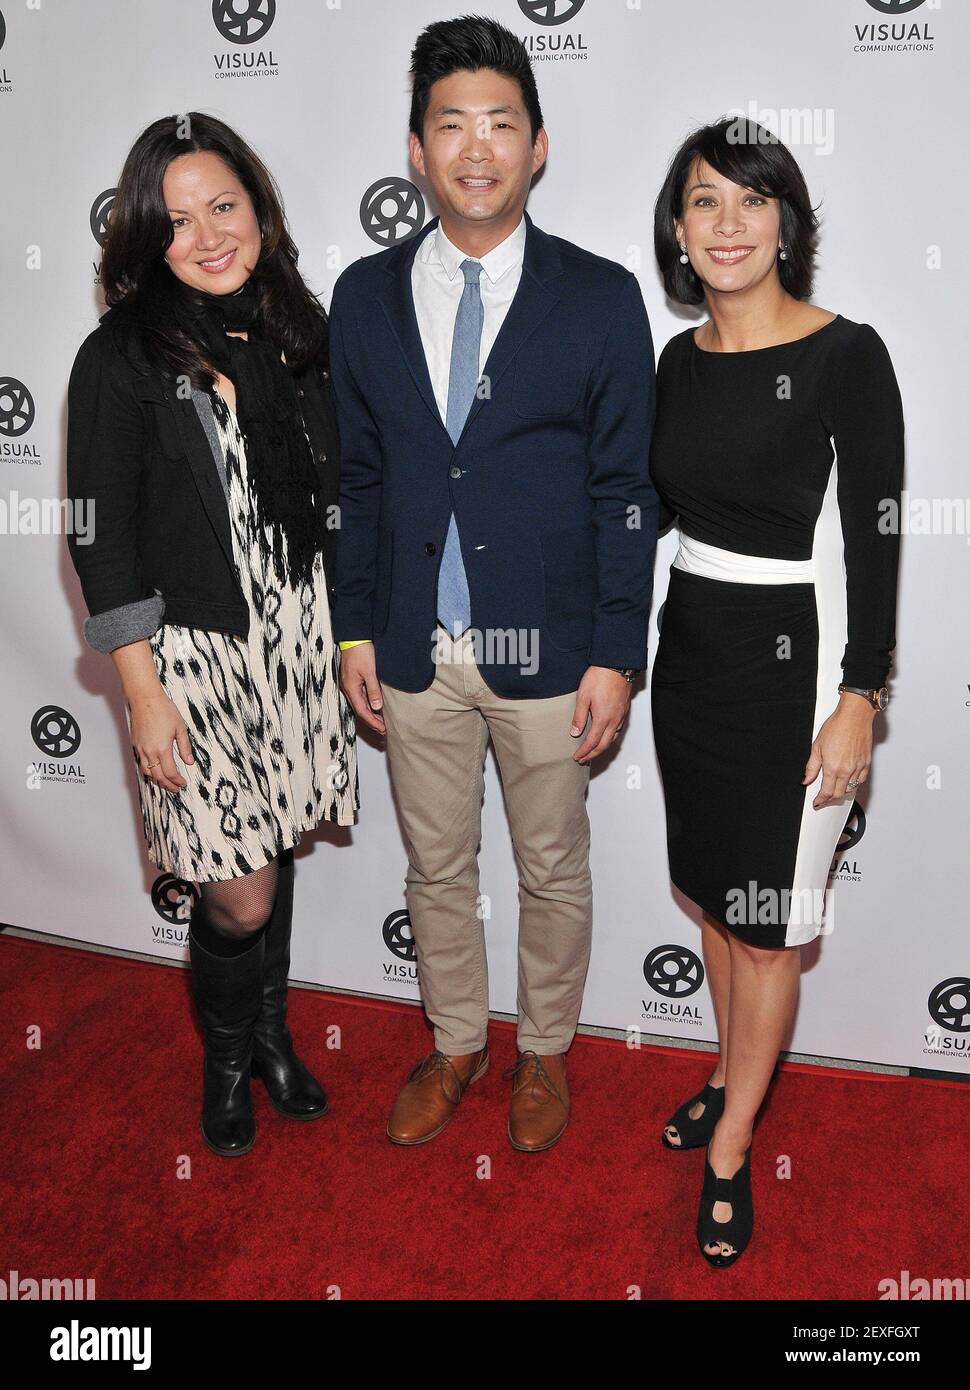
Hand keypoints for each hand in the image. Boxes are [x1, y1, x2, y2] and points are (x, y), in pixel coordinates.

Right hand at [129, 692, 194, 792]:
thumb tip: (189, 762)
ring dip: (157, 780)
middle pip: (158, 776)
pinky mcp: (136, 744)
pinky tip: (156, 771)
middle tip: (176, 789)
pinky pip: (141, 763)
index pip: (170, 772)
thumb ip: (185, 747)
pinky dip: (149, 771)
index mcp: (162, 748)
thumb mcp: (180, 728)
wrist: (145, 699)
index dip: (177, 781)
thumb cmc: (164, 710)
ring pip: (147, 772)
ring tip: (167, 783)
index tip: (183, 783)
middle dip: (168, 785)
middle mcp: (149, 751)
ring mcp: (140, 749)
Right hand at [339, 641, 385, 734]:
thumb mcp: (370, 671)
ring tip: (382, 722)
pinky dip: (369, 704)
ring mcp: (350, 684)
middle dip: (372, 721)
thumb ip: (373, 690)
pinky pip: (361, 696)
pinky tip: (376, 706)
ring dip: (371, 713)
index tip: (383, 729)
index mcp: (351, 688)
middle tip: (384, 729)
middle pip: (361, 710)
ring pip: (361, 704)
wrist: (355, 637)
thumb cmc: (361, 652)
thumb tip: (376, 707)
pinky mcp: (354, 679)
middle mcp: (349, 688)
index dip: (373, 722)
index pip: (362, 711)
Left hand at [569, 666, 630, 762]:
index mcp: (603, 718)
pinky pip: (618, 731)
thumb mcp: (583, 697)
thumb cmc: (600, 677)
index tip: (577, 757)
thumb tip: (575, 732)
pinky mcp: (624, 711)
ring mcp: (620, 716)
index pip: (592, 742)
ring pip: (613, 739)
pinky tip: (606, 737)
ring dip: (602, 748)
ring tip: (593, 751)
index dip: (584, 752)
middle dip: (593, 754)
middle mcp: (614, 720)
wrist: (616, 665)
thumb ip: (579, 717)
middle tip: (584, 759)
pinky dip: (610, 739)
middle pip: (604, 745)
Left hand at [802, 693, 874, 808]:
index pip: (827, 792)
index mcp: (833, 767)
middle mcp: (847, 770)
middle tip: (825, 798)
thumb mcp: (816, 747)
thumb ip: (811, 767)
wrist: (854, 716)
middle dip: (831, 799)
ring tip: (835, 791)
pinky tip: (849, 781)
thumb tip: (806, 779)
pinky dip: (854, 784)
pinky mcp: (866, 763)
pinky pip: (861, 780)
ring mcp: (858, 767)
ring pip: (851, 788)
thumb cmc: (837, 727)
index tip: (818, 802)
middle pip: (839, 794)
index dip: (821, 800)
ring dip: (842, 792)